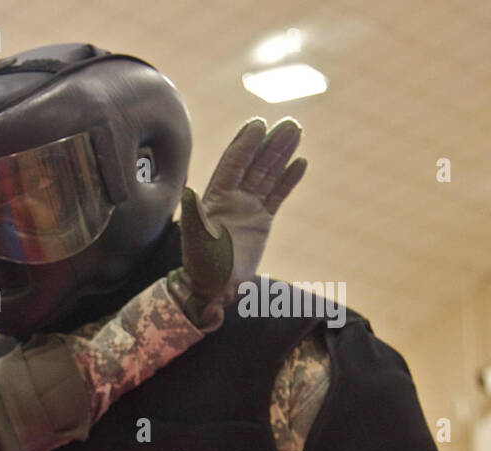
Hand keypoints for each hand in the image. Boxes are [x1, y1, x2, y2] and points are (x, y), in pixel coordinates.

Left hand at [177, 117, 306, 325]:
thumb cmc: (201, 266)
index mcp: (215, 199)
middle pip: (254, 164)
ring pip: (267, 175)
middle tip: (289, 122)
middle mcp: (232, 199)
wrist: (213, 288)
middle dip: (270, 143)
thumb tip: (189, 193)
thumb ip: (194, 216)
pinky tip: (301, 162)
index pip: (232, 165)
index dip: (244, 145)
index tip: (258, 124)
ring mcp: (248, 208)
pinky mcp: (262, 221)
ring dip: (281, 154)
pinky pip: (277, 195)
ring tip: (297, 131)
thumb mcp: (195, 240)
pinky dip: (288, 180)